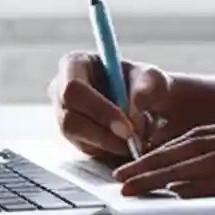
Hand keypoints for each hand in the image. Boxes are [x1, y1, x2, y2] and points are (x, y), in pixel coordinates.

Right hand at [47, 51, 174, 163]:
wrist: (150, 107)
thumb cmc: (147, 85)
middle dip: (103, 133)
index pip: (73, 89)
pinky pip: (87, 149)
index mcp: (75, 64)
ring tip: (137, 141)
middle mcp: (61, 90)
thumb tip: (136, 103)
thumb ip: (149, 85)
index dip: (97, 109)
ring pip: (78, 138)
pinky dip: (110, 150)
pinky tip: (129, 143)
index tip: (127, 125)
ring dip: (110, 143)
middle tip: (133, 141)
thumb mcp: (154, 79)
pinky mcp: (74, 137)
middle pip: (69, 118)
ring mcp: (63, 115)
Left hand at [112, 110, 214, 197]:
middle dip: (155, 160)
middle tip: (121, 178)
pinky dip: (213, 185)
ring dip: (169, 173)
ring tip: (138, 186)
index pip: (206, 136)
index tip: (137, 165)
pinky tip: (187, 193)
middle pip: (199, 143)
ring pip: (214, 158)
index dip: (167, 150)